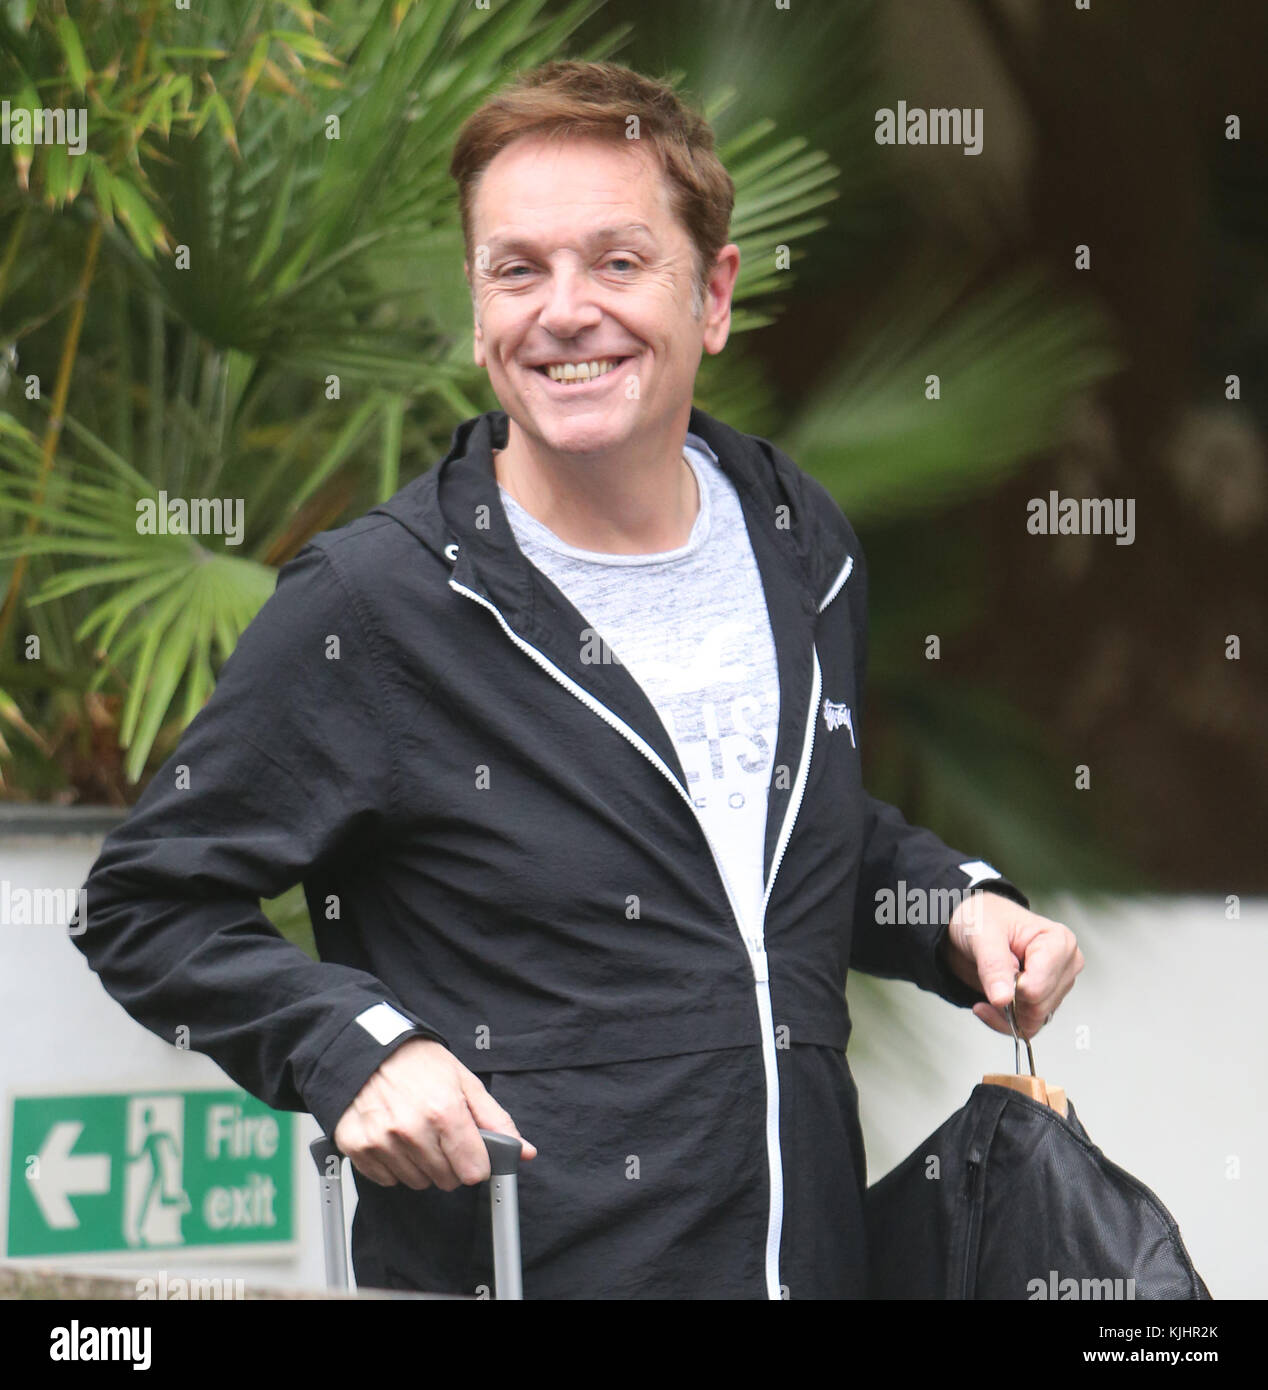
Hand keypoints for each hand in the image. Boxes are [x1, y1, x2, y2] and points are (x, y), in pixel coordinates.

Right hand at [332, 1037, 536, 1190]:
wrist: (367, 1049)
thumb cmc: (418, 1063)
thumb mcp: (464, 1082)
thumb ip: (496, 1120)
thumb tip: (524, 1152)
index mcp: (444, 1111)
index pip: (473, 1171)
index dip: (477, 1162)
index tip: (471, 1150)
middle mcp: (411, 1130)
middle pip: (447, 1180)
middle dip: (450, 1162)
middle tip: (439, 1133)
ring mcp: (381, 1141)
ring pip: (418, 1182)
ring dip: (421, 1164)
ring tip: (414, 1131)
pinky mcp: (357, 1148)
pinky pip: (387, 1179)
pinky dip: (394, 1164)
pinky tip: (393, 1137)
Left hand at [940, 891, 1082, 1038]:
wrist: (975, 925)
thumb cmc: (984, 918)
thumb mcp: (982, 933)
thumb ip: (993, 966)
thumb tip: (1003, 999)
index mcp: (1059, 942)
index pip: (1040, 986)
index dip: (1012, 987)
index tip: (993, 973)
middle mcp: (1065, 966)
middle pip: (1039, 1006)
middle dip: (1008, 999)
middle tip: (988, 978)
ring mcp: (1057, 985)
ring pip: (1035, 1019)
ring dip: (1004, 1013)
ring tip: (985, 988)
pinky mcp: (1045, 1000)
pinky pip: (1029, 1026)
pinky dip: (1004, 1022)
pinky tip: (986, 1006)